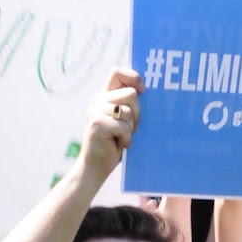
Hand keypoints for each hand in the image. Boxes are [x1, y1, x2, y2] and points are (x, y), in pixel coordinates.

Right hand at [77, 68, 142, 184]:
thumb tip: (147, 92)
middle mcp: (97, 101)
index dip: (133, 77)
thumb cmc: (113, 146)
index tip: (143, 91)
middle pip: (131, 93)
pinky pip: (123, 125)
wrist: (94, 169)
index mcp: (103, 97)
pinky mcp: (97, 123)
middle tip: (130, 128)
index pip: (118, 72)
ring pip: (129, 111)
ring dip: (131, 128)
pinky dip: (125, 138)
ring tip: (121, 138)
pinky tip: (117, 145)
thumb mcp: (123, 121)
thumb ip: (128, 105)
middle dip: (138, 113)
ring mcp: (95, 111)